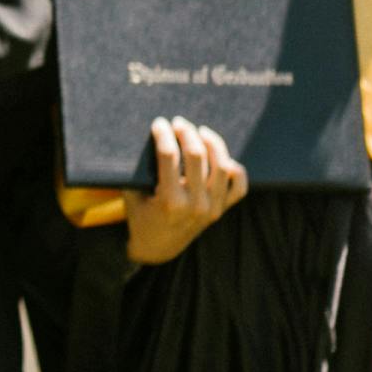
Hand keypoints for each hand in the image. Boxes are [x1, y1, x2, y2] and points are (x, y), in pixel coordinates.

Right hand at [123, 117, 248, 265]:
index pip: (169, 156)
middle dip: (186, 133)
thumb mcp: (133, 195)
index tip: (159, 123)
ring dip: (212, 143)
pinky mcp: (221, 210)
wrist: (158, 248)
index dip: (163, 135)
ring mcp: (212, 208)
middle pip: (197, 156)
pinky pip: (238, 186)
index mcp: (170, 201)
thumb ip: (137, 171)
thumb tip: (139, 136)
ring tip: (200, 132)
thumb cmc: (141, 216)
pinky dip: (234, 169)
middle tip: (179, 123)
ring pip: (222, 166)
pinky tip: (222, 157)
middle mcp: (195, 205)